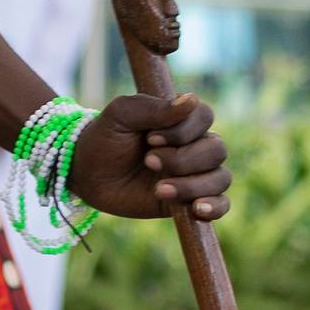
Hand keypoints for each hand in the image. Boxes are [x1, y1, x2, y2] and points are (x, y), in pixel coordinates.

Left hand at [67, 91, 230, 223]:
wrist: (88, 174)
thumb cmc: (106, 137)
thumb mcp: (121, 114)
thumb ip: (153, 108)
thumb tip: (190, 101)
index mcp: (181, 119)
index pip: (204, 117)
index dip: (182, 130)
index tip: (150, 138)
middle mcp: (194, 145)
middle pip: (216, 150)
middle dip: (182, 159)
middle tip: (148, 161)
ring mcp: (194, 174)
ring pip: (220, 178)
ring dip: (192, 185)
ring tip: (159, 190)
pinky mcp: (190, 201)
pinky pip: (222, 204)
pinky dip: (215, 207)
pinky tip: (196, 209)